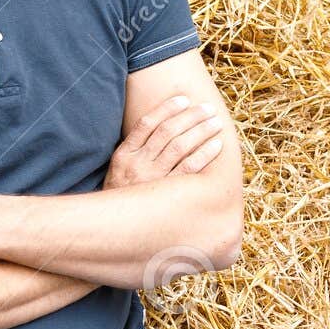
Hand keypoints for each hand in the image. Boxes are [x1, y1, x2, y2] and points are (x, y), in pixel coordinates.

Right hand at [105, 94, 225, 188]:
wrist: (113, 229)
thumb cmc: (123, 196)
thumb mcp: (119, 170)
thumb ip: (136, 150)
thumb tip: (162, 126)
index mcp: (124, 154)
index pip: (147, 123)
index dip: (167, 108)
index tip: (184, 99)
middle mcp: (137, 164)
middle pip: (167, 132)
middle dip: (190, 117)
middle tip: (208, 109)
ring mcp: (151, 179)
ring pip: (179, 147)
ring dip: (200, 131)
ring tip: (215, 123)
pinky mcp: (165, 194)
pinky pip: (188, 170)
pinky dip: (203, 155)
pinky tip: (216, 146)